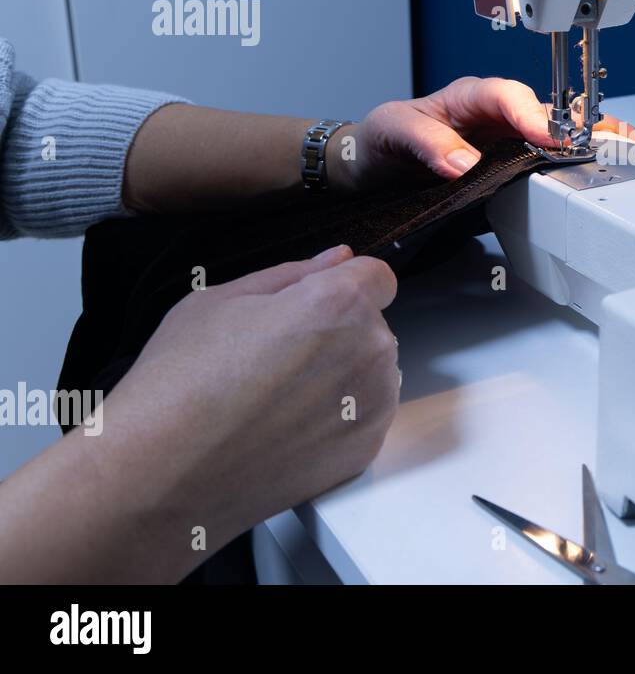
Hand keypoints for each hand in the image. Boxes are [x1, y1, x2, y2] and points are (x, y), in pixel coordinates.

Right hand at [98, 244, 399, 572]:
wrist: (159, 474)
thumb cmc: (180, 380)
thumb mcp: (220, 300)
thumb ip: (292, 273)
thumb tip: (338, 258)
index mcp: (338, 304)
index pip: (377, 276)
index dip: (345, 284)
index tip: (314, 304)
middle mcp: (370, 352)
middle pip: (373, 324)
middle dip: (338, 330)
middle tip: (277, 355)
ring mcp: (372, 405)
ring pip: (372, 370)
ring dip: (341, 374)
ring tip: (277, 396)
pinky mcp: (365, 449)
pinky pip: (364, 414)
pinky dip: (337, 416)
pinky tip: (288, 426)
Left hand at [335, 76, 634, 189]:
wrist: (376, 164)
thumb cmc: (385, 138)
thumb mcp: (393, 131)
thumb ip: (426, 143)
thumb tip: (462, 162)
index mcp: (471, 96)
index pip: (508, 95)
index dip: (531, 113)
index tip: (548, 135)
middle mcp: (500, 113)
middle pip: (551, 110)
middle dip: (586, 123)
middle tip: (617, 141)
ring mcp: (514, 137)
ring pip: (564, 131)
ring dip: (602, 138)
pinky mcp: (519, 161)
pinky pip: (559, 156)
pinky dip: (592, 158)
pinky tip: (617, 165)